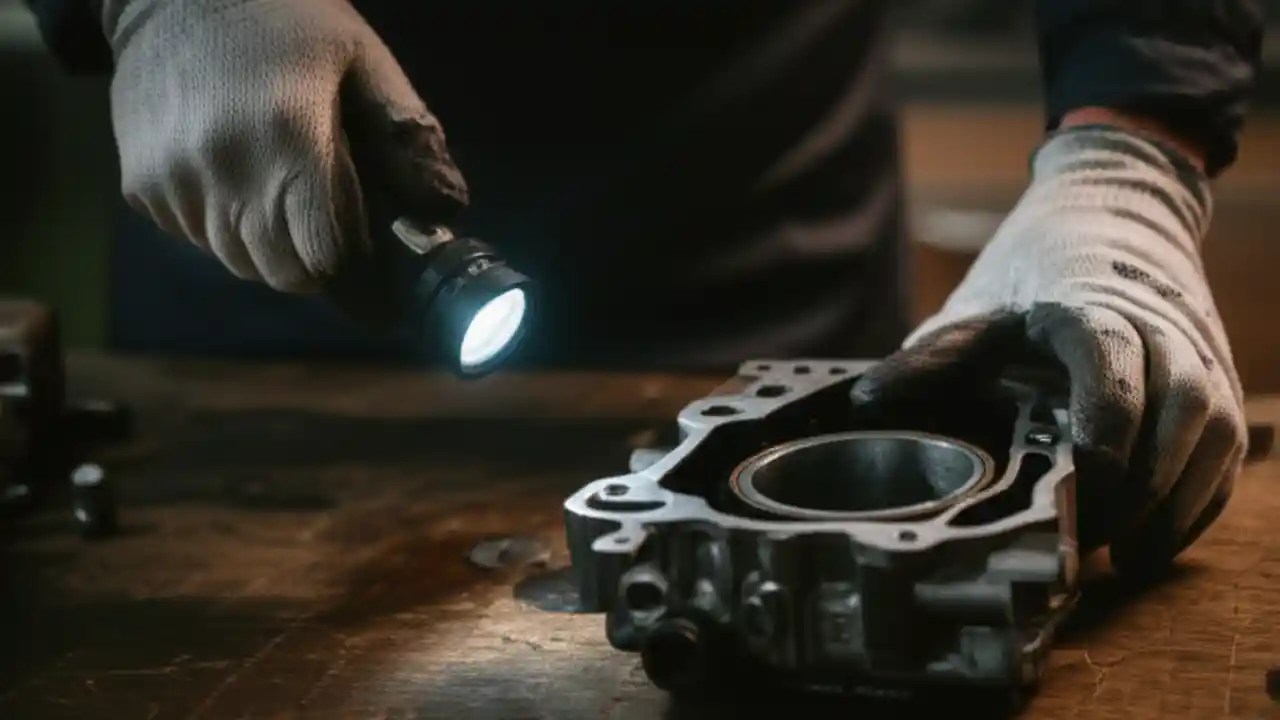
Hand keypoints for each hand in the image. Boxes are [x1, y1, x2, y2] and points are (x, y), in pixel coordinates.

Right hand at [98, 0, 466, 301]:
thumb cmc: (284, 18)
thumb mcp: (363, 59)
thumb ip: (407, 134)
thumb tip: (445, 209)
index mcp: (289, 137)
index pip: (325, 256)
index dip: (355, 267)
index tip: (371, 263)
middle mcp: (225, 171)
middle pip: (283, 273)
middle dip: (315, 262)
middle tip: (328, 225)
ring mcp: (173, 183)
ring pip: (238, 262)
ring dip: (268, 246)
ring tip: (279, 189)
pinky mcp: (139, 187)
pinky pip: (196, 238)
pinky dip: (222, 225)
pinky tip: (232, 172)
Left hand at [850, 125, 1246, 576]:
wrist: (1116, 208)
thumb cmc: (1037, 265)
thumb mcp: (979, 305)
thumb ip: (932, 358)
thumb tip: (866, 402)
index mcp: (1092, 303)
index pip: (1112, 366)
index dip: (1102, 431)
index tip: (1076, 490)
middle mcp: (1161, 325)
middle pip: (1181, 409)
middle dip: (1140, 487)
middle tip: (1088, 540)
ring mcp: (1199, 351)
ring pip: (1215, 434)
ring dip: (1176, 503)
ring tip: (1127, 558)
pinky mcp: (1219, 378)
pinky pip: (1226, 448)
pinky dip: (1199, 499)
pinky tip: (1156, 540)